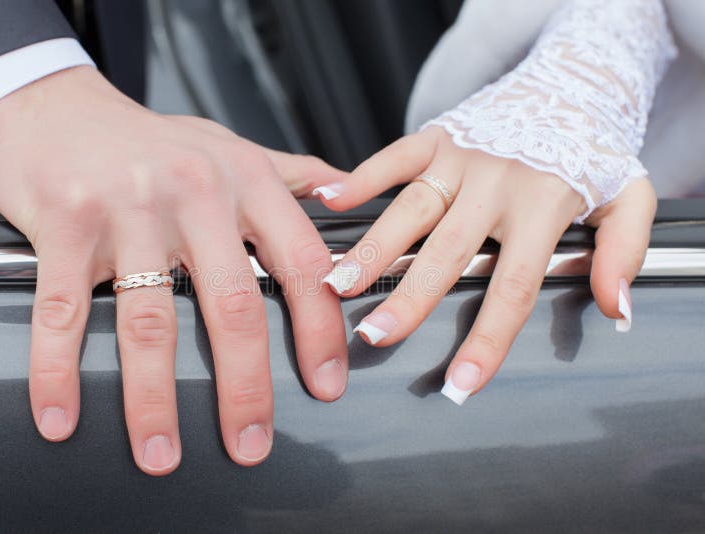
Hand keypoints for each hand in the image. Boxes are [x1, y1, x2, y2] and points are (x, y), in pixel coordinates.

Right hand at [0, 66, 348, 474]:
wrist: (60, 108)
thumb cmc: (154, 142)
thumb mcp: (231, 147)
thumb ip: (292, 174)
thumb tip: (347, 193)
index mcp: (246, 182)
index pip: (302, 264)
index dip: (320, 331)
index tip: (326, 386)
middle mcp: (196, 194)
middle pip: (233, 307)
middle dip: (245, 388)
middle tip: (249, 445)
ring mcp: (128, 208)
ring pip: (150, 321)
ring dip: (154, 400)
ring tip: (161, 453)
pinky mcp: (66, 223)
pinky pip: (63, 310)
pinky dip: (60, 370)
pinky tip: (63, 415)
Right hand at [315, 127, 654, 404]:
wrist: (568, 85)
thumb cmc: (592, 151)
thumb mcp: (632, 198)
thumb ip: (625, 252)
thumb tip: (613, 308)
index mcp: (543, 205)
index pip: (513, 285)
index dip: (487, 338)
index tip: (460, 381)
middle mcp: (497, 183)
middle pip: (447, 253)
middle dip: (409, 298)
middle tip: (376, 336)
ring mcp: (462, 158)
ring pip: (411, 210)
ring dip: (373, 248)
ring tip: (338, 284)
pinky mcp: (437, 137)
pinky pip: (395, 156)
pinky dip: (362, 177)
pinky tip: (330, 201)